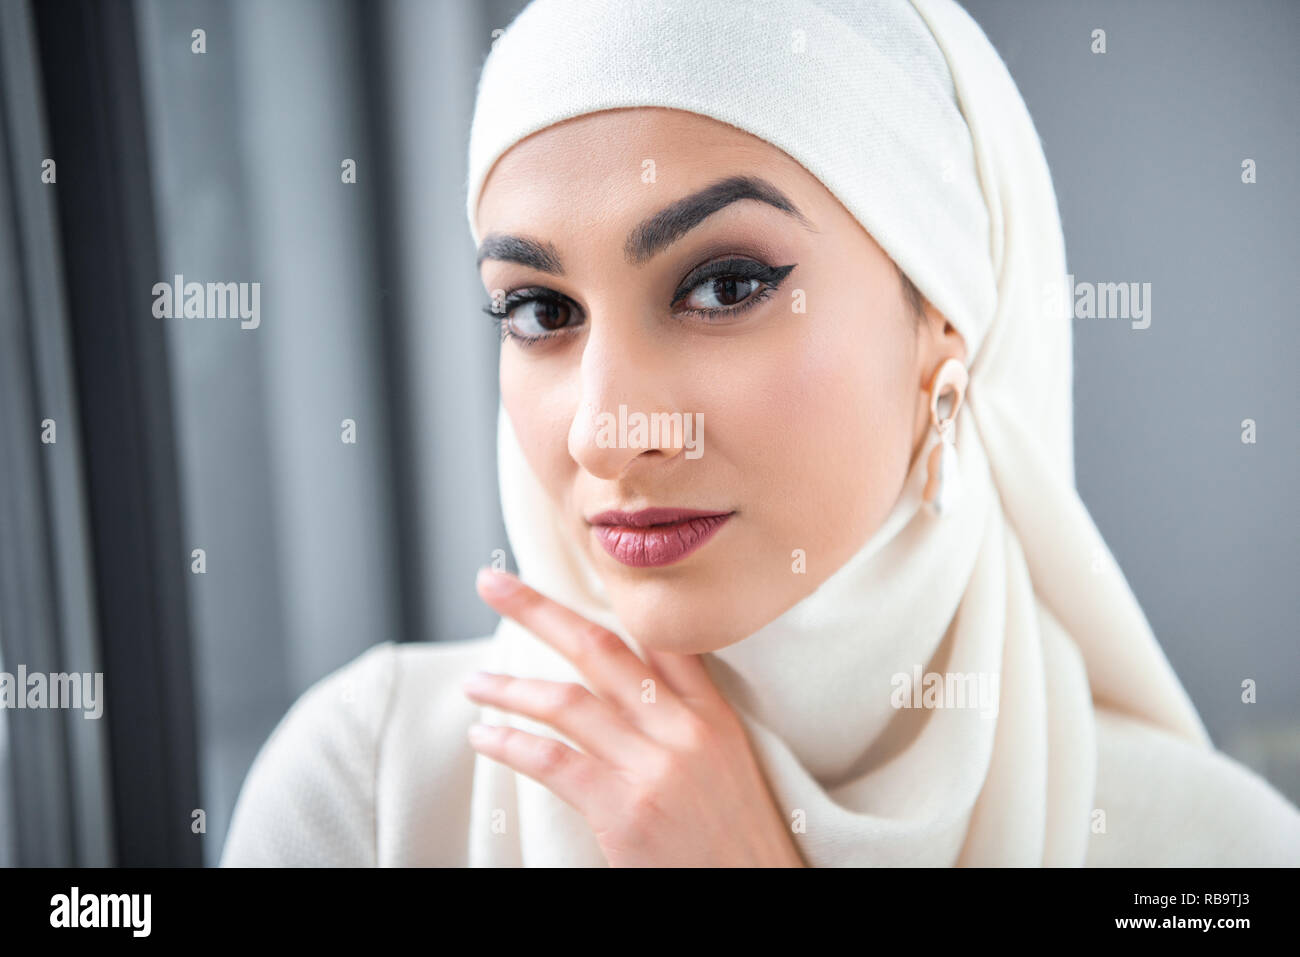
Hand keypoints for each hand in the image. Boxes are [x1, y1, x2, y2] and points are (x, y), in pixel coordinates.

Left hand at [463, 567, 805, 867]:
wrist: (760, 896)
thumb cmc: (735, 843)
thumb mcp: (728, 767)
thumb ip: (682, 726)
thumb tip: (622, 698)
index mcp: (714, 714)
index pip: (656, 637)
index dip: (604, 600)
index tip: (558, 577)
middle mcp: (686, 729)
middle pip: (600, 647)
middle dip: (538, 609)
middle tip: (492, 583)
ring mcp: (656, 767)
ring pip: (567, 702)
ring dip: (509, 688)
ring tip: (474, 684)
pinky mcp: (627, 810)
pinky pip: (553, 761)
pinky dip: (510, 744)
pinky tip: (484, 738)